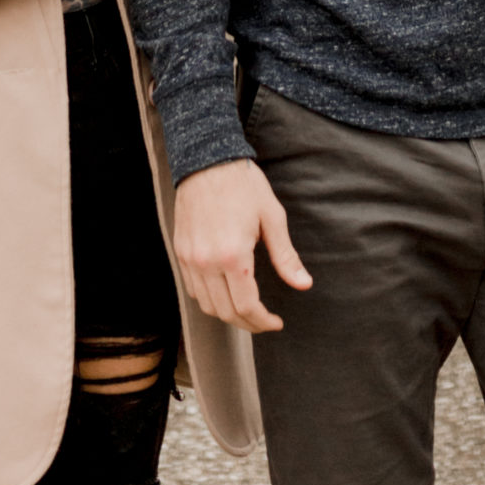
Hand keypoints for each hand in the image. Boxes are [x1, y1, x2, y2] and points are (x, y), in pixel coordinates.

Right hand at [172, 157, 310, 331]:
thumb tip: (303, 284)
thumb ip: (286, 256)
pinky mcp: (180, 251)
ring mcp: (190, 258)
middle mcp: (207, 262)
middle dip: (248, 323)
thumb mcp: (272, 217)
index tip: (276, 323)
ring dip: (227, 314)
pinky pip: (192, 288)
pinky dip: (209, 299)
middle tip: (265, 321)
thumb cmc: (244, 185)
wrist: (206, 160)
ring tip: (246, 310)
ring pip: (206, 304)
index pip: (246, 306)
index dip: (263, 321)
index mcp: (233, 255)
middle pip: (225, 312)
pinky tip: (225, 293)